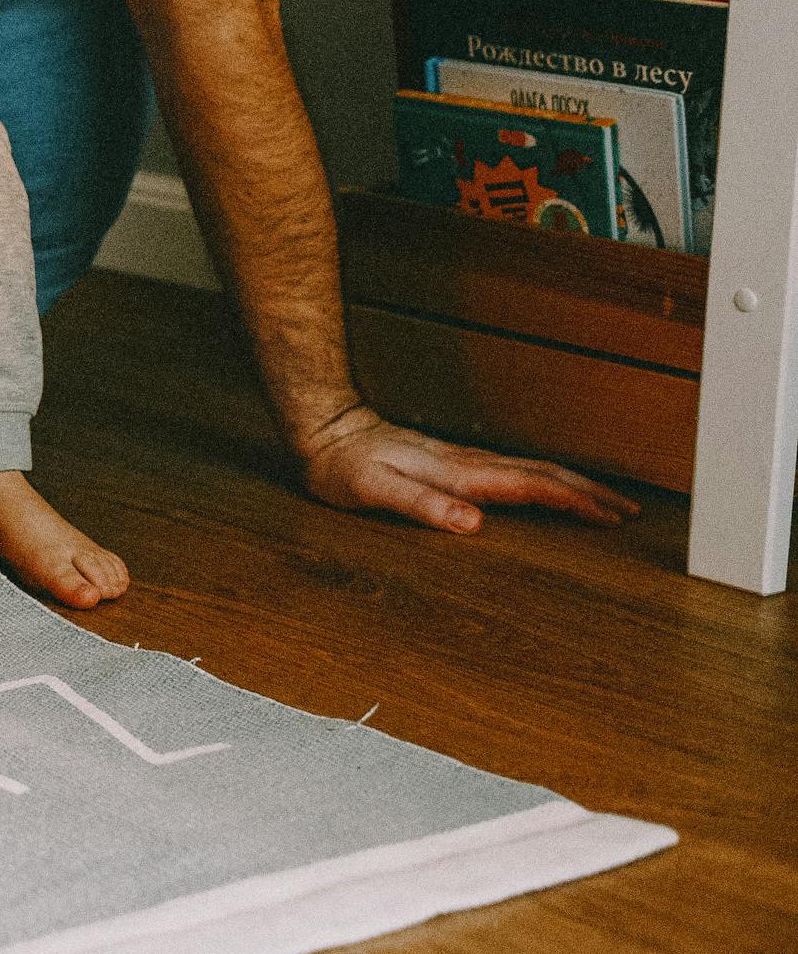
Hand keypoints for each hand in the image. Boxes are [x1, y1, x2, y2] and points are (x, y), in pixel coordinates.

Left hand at [297, 404, 638, 532]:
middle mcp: (468, 463)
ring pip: (533, 470)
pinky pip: (514, 471)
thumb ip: (421, 505)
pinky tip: (551, 489)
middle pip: (543, 475)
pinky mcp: (454, 461)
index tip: (609, 518)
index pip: (530, 487)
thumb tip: (473, 523)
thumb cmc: (343, 466)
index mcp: (458, 473)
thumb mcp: (373, 490)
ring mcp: (464, 459)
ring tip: (607, 501)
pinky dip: (546, 480)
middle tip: (629, 512)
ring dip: (575, 484)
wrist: (324, 430)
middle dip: (590, 492)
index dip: (573, 502)